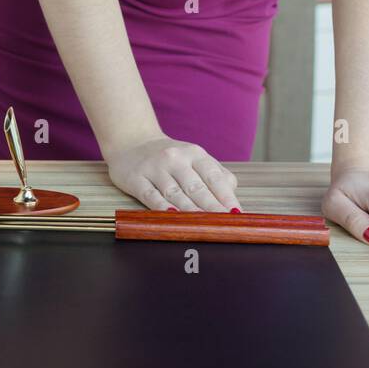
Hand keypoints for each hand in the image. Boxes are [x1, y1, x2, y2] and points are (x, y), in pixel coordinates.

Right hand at [106, 134, 242, 212]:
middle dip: (212, 208)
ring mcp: (155, 168)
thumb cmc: (170, 157)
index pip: (214, 176)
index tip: (237, 214)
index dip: (226, 196)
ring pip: (175, 193)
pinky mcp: (136, 179)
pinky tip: (172, 217)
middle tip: (225, 224)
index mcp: (194, 153)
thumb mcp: (194, 157)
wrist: (131, 141)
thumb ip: (215, 173)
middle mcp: (175, 158)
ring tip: (204, 227)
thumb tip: (231, 194)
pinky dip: (162, 208)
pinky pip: (150, 196)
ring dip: (191, 211)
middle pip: (196, 187)